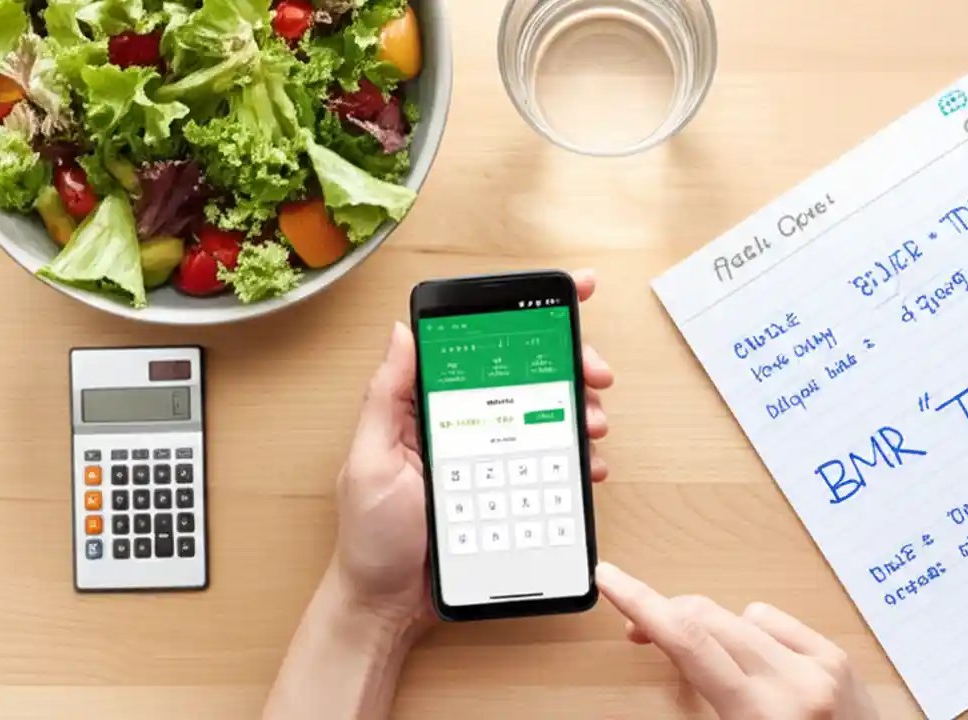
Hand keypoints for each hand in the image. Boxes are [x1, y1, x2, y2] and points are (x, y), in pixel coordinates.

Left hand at [332, 270, 615, 631]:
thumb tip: (402, 331)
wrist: (388, 606)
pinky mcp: (507, 490)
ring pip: (545, 415)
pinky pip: (549, 464)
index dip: (523, 316)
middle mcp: (462, 424)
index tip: (570, 294)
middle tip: (598, 372)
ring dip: (580, 408)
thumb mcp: (369, 460)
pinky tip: (588, 462)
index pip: (479, 346)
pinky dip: (575, 457)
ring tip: (593, 422)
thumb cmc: (370, 537)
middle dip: (570, 361)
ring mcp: (488, 457)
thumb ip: (386, 397)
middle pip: (525, 374)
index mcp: (428, 406)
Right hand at [597, 563, 877, 719]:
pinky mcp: (839, 659)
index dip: (641, 603)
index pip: (688, 641)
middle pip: (708, 618)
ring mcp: (821, 666)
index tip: (611, 580)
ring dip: (716, 632)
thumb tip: (677, 654)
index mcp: (759, 716)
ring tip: (717, 671)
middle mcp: (794, 684)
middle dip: (665, 616)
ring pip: (740, 616)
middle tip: (639, 633)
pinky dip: (756, 635)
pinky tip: (758, 663)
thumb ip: (704, 700)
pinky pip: (776, 622)